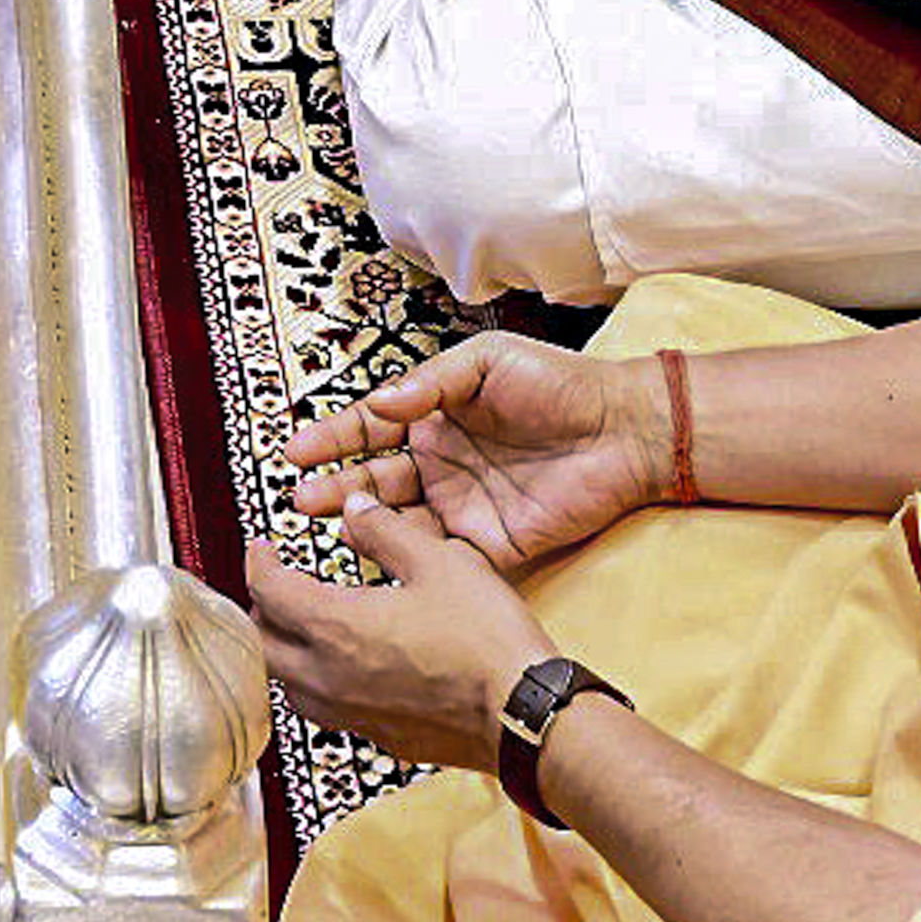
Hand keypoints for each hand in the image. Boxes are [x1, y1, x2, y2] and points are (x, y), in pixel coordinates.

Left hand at [252, 490, 557, 771]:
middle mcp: (330, 677)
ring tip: (299, 627)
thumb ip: (386, 531)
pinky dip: (316, 684)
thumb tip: (356, 507)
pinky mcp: (378, 737)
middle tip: (273, 584)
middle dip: (259, 609)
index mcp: (336, 628)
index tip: (262, 547)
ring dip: (282, 652)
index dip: (258, 562)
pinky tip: (343, 669)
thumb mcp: (438, 563)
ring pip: (287, 684)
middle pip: (262, 644)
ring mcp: (352, 713)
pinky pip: (325, 710)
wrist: (526, 717)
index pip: (268, 591)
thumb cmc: (487, 643)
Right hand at [286, 331, 667, 567]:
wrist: (625, 432)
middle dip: (333, 487)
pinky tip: (378, 556)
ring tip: (325, 522)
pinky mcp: (489, 543)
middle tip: (300, 499)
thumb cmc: (561, 385)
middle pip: (372, 479)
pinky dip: (405, 559)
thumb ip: (432, 382)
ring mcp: (461, 505)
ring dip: (359, 522)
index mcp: (435, 416)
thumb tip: (382, 403)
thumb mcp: (489, 362)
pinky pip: (438, 555)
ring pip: (395, 519)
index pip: (369, 428)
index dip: (331, 438)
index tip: (295, 450)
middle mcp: (440, 462)